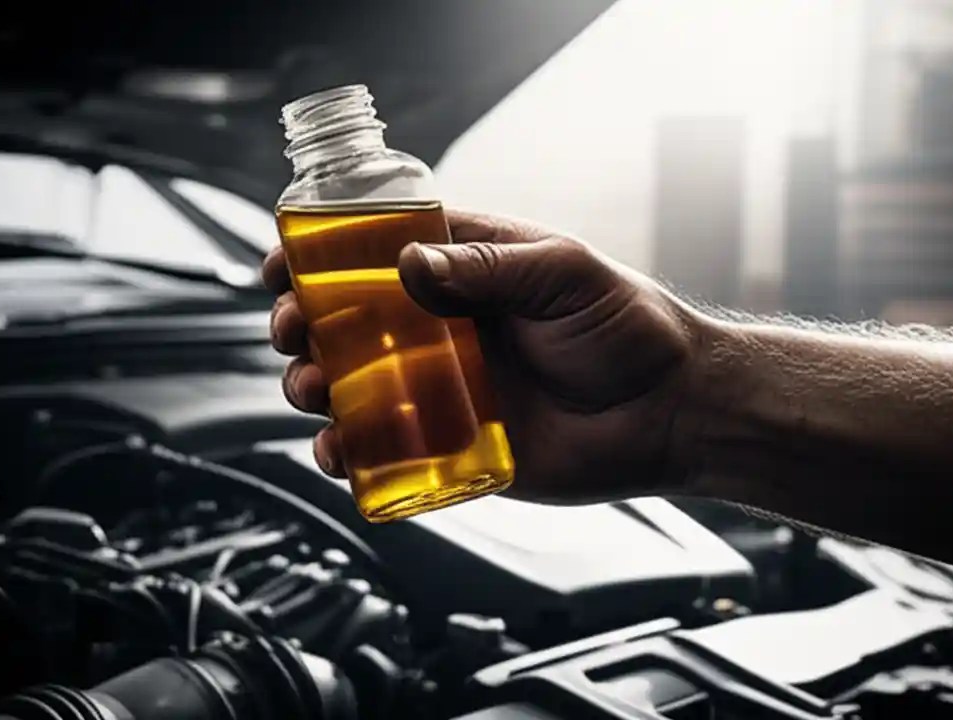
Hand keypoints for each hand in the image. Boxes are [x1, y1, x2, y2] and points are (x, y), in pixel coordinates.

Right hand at [263, 209, 707, 503]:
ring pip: (350, 386)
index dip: (317, 256)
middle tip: (292, 332)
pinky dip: (349, 452)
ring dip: (312, 385)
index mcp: (463, 269)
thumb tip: (409, 263)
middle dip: (300, 325)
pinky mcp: (452, 445)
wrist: (672, 412)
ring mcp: (442, 387)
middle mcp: (441, 327)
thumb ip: (489, 265)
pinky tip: (339, 450)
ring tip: (310, 389)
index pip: (372, 252)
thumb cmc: (628, 328)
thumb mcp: (563, 273)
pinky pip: (384, 450)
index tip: (280, 264)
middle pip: (343, 321)